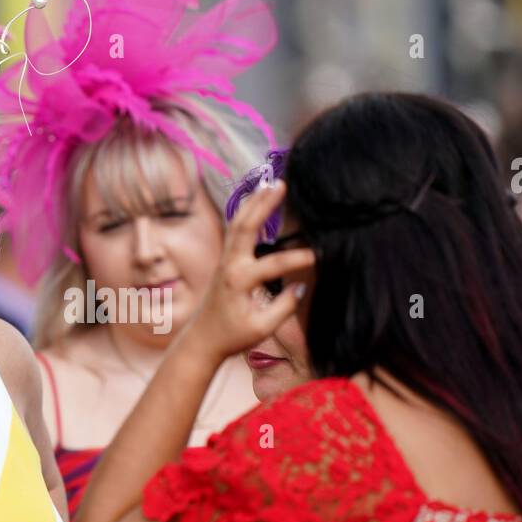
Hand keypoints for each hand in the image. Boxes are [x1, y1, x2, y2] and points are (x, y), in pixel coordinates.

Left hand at [182, 180, 314, 363]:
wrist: (202, 339)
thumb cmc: (232, 336)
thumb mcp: (262, 328)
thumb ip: (284, 306)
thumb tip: (301, 285)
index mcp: (239, 282)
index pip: (273, 265)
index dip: (297, 260)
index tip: (319, 256)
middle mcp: (229, 265)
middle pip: (245, 227)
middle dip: (263, 205)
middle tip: (281, 184)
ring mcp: (224, 260)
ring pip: (237, 223)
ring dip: (253, 202)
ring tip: (270, 183)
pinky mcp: (224, 260)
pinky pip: (234, 230)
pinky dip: (246, 212)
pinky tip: (257, 201)